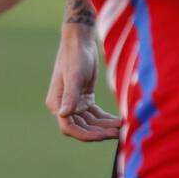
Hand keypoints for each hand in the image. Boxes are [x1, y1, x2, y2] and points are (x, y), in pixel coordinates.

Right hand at [46, 27, 121, 141]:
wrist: (80, 41)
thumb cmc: (75, 56)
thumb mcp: (74, 76)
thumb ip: (70, 96)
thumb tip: (63, 114)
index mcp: (56, 103)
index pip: (69, 127)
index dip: (85, 135)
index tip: (102, 136)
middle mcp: (64, 106)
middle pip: (82, 127)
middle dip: (99, 132)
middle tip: (118, 134)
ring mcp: (74, 103)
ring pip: (90, 122)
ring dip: (105, 126)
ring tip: (122, 128)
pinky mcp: (84, 98)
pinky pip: (95, 114)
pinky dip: (106, 118)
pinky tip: (118, 120)